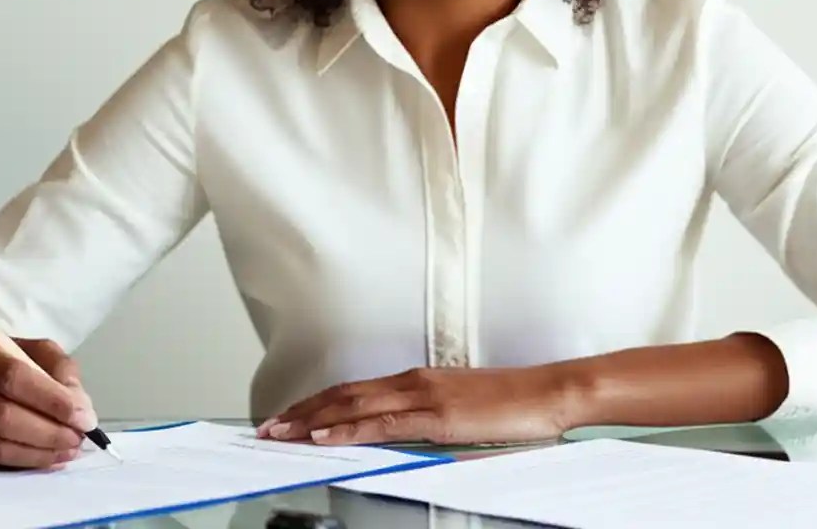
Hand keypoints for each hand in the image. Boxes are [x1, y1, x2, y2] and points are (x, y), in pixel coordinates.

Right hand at [0, 333, 96, 468]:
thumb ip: (61, 370)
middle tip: (79, 436)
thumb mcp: (37, 350)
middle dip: (49, 432)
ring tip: (71, 448)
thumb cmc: (7, 358)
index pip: (13, 377)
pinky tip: (52, 457)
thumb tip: (79, 407)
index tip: (83, 417)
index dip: (52, 401)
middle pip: (3, 417)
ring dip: (40, 451)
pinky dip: (28, 461)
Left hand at [255, 366, 574, 445]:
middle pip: (343, 394)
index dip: (316, 403)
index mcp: (418, 381)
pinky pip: (383, 424)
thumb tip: (401, 435)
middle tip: (266, 428)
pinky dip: (347, 428)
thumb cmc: (513, 403)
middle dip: (300, 411)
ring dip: (311, 419)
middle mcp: (413, 382)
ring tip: (280, 432)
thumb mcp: (460, 409)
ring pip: (353, 406)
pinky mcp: (437, 417)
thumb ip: (427, 418)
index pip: (354, 391)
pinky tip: (324, 435)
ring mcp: (424, 397)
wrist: (549, 392)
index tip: (287, 416)